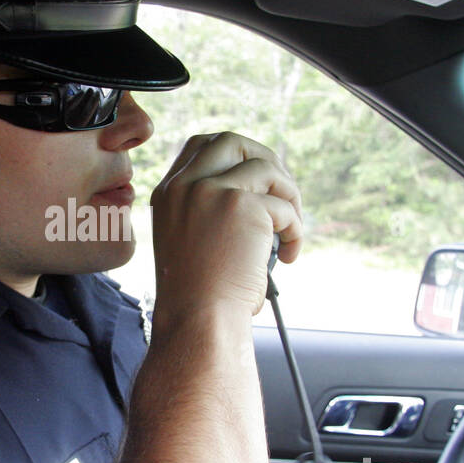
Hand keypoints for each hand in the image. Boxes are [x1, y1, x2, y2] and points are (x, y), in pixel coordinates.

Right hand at [150, 132, 301, 321]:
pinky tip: (289, 255)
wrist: (199, 321)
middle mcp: (185, 186)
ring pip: (266, 168)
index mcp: (168, 193)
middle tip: (281, 192)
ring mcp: (211, 191)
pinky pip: (284, 205)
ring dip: (289, 196)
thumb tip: (258, 184)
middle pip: (232, 142)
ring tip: (289, 230)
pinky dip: (295, 229)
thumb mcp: (188, 239)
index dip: (234, 156)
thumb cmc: (198, 296)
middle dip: (264, 159)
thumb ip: (206, 207)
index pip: (201, 147)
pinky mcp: (241, 205)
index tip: (254, 180)